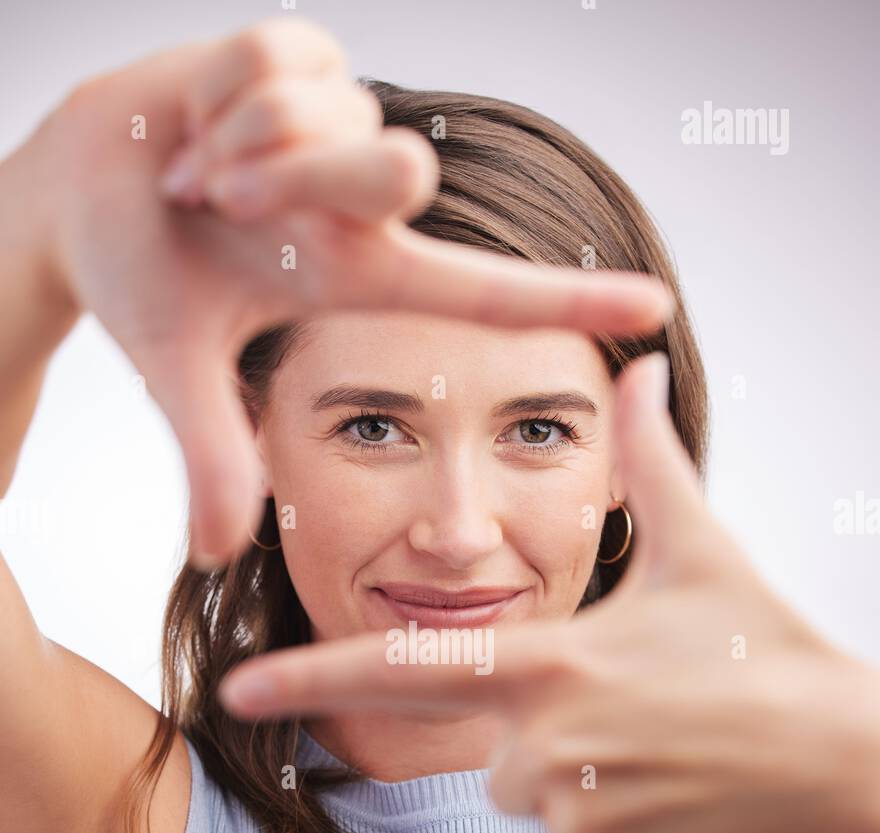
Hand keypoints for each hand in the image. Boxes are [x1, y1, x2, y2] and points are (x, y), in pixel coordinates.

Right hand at [34, 17, 671, 567]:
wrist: (78, 189)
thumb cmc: (144, 279)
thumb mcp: (180, 368)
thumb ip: (213, 451)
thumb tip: (217, 553)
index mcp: (360, 273)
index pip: (482, 287)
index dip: (566, 301)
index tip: (654, 312)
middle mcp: (368, 199)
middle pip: (398, 172)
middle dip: (310, 179)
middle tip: (223, 200)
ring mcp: (341, 121)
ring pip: (330, 117)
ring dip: (238, 149)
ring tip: (197, 176)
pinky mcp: (301, 50)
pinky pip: (275, 61)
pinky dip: (214, 98)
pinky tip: (194, 124)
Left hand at [217, 352, 879, 832]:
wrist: (852, 768)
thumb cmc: (774, 656)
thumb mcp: (705, 554)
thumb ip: (651, 465)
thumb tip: (639, 370)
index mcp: (552, 663)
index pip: (406, 671)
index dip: (312, 677)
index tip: (237, 691)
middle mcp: (547, 747)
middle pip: (492, 755)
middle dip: (548, 739)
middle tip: (643, 718)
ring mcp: (577, 823)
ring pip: (539, 810)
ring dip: (589, 789)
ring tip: (673, 760)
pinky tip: (684, 809)